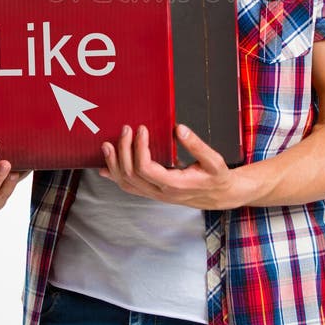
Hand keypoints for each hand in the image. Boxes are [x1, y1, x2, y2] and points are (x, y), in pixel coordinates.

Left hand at [98, 123, 244, 209]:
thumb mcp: (214, 161)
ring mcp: (155, 195)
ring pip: (127, 184)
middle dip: (124, 150)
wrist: (219, 196)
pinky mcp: (153, 193)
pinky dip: (115, 177)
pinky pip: (130, 188)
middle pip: (131, 175)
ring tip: (107, 146)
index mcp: (175, 185)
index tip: (142, 129)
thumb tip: (180, 129)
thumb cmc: (217, 177)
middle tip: (126, 129)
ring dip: (114, 164)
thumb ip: (197, 145)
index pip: (146, 169)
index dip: (139, 148)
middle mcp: (161, 193)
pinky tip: (105, 168)